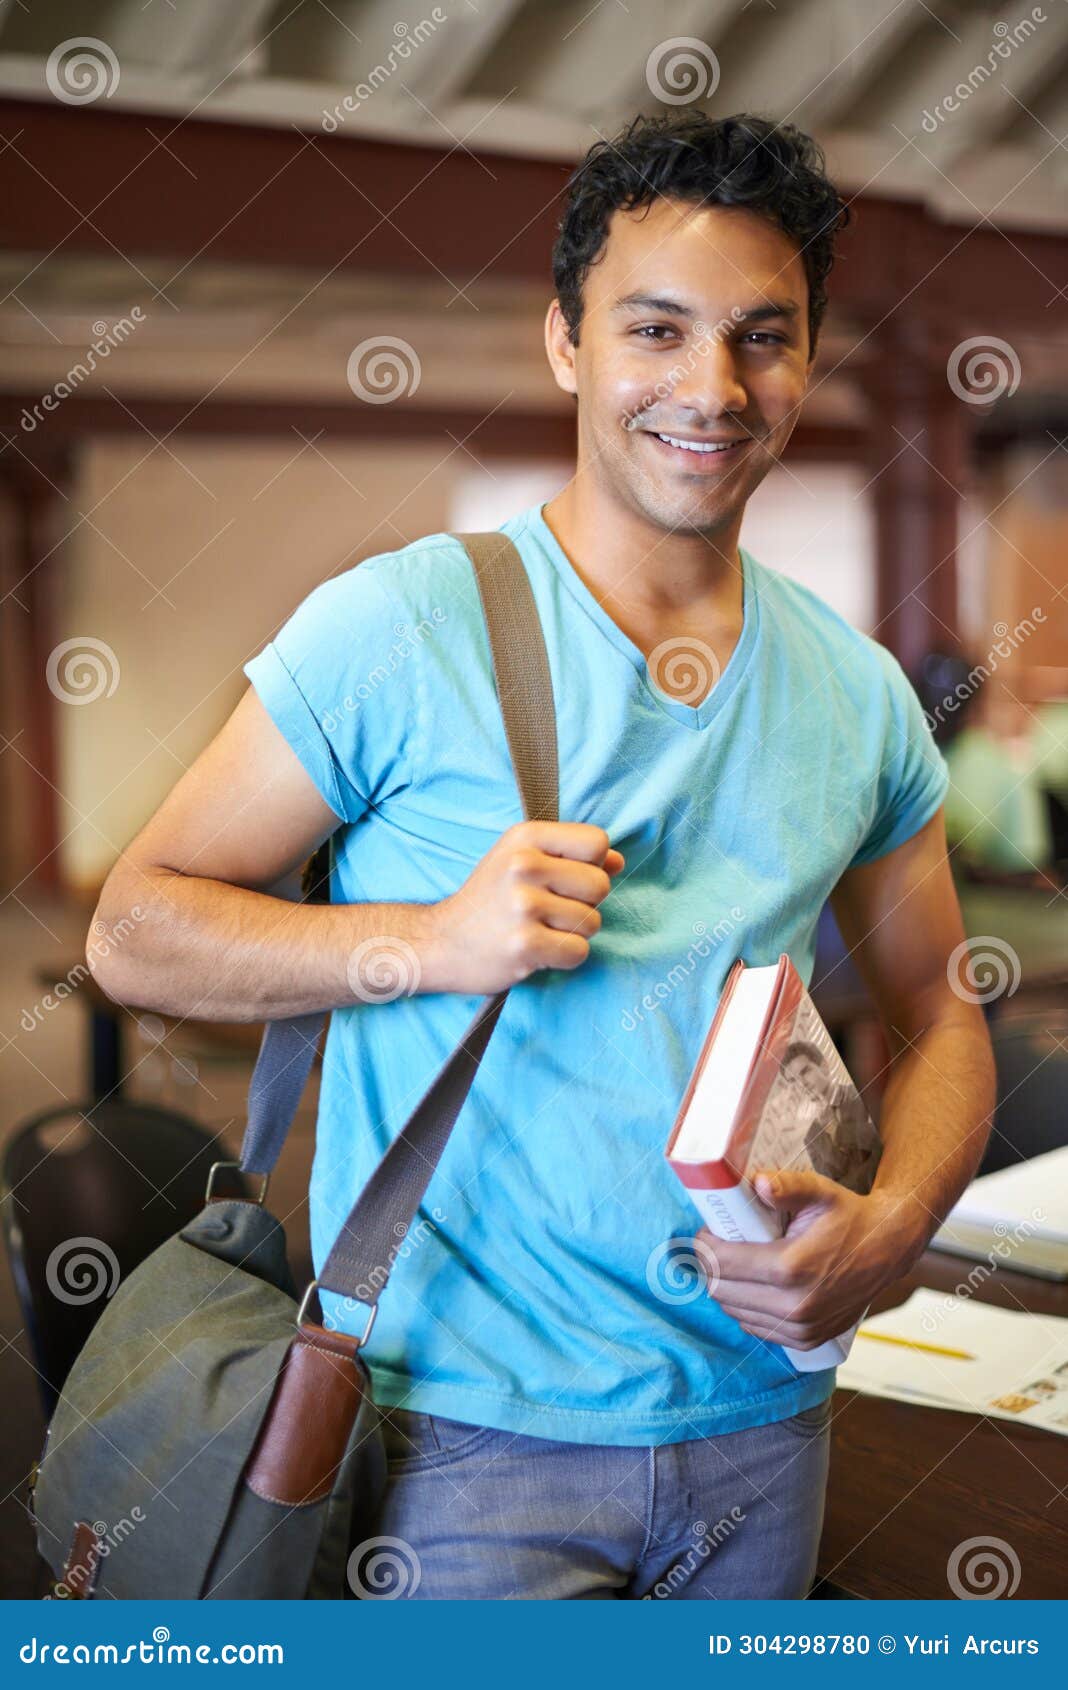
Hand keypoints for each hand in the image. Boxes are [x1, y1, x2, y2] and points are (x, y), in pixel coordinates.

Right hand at [422, 820, 623, 994]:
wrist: (442, 942)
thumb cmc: (489, 900)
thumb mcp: (521, 860)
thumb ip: (571, 856)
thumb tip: (618, 861)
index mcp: (525, 837)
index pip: (597, 843)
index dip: (592, 864)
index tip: (565, 879)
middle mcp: (523, 865)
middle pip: (600, 885)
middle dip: (585, 904)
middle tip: (551, 911)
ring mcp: (523, 905)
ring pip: (592, 922)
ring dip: (572, 933)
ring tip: (539, 930)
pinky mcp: (525, 944)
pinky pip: (578, 952)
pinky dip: (564, 957)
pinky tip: (538, 951)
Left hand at [695, 1170, 929, 1350]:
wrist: (887, 1249)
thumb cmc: (849, 1216)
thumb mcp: (820, 1192)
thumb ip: (787, 1185)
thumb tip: (758, 1182)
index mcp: (791, 1268)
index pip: (722, 1263)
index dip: (705, 1245)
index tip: (707, 1230)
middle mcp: (794, 1306)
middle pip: (721, 1290)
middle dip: (712, 1265)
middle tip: (719, 1243)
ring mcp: (801, 1328)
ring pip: (734, 1311)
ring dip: (727, 1286)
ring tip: (738, 1261)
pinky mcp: (805, 1340)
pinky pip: (755, 1327)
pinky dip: (746, 1307)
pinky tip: (756, 1284)